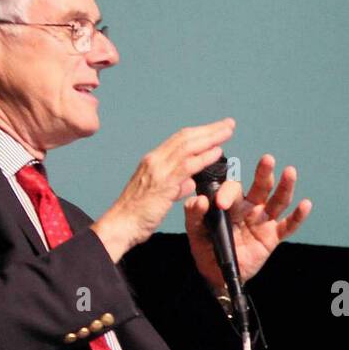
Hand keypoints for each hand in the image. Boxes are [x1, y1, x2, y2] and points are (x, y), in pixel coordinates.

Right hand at [92, 118, 234, 261]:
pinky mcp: (163, 183)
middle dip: (209, 129)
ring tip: (228, 131)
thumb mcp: (159, 196)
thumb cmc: (137, 214)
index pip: (179, 140)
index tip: (217, 128)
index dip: (200, 132)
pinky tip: (217, 153)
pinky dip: (204, 157)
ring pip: (188, 146)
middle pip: (186, 137)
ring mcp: (158, 170)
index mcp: (153, 161)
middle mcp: (155, 160)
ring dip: (210, 137)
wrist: (120, 226)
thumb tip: (189, 182)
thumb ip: (175, 186)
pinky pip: (187, 166)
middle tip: (228, 123)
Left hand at [183, 153, 310, 288]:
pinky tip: (305, 204)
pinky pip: (288, 226)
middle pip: (261, 186)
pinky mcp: (273, 237)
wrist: (218, 274)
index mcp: (231, 203)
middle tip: (267, 159)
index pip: (233, 189)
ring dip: (285, 186)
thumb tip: (199, 200)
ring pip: (278, 201)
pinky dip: (298, 216)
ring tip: (290, 172)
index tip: (220, 203)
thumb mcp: (195, 232)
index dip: (228, 193)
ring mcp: (263, 221)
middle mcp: (250, 207)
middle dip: (264, 173)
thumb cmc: (206, 249)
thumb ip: (194, 215)